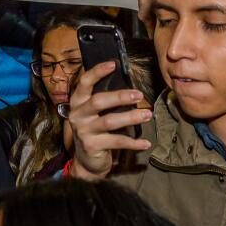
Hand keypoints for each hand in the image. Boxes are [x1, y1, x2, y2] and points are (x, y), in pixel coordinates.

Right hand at [67, 61, 152, 179]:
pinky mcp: (91, 146)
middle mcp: (77, 115)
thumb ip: (105, 100)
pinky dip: (133, 143)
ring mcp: (83, 131)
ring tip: (147, 115)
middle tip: (139, 95)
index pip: (84, 83)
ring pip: (109, 121)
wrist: (87, 161)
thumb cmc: (96, 130)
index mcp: (78, 102)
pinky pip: (116, 142)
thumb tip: (130, 87)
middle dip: (120, 96)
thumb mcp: (95, 113)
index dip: (97, 72)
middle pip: (98, 101)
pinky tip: (145, 143)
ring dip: (131, 117)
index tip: (113, 64)